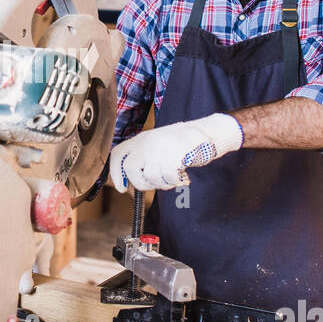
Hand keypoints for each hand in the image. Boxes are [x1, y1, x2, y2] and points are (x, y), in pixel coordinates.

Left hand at [109, 113, 243, 190]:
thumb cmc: (183, 143)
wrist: (206, 133)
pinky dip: (175, 181)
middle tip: (156, 184)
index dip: (116, 173)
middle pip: (130, 168)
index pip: (118, 154)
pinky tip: (183, 176)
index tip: (121, 188)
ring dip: (163, 183)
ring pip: (151, 176)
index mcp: (141, 138)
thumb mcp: (158, 144)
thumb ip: (144, 158)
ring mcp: (160, 147)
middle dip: (141, 183)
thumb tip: (131, 183)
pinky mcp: (173, 154)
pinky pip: (167, 177)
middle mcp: (147, 141)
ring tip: (175, 176)